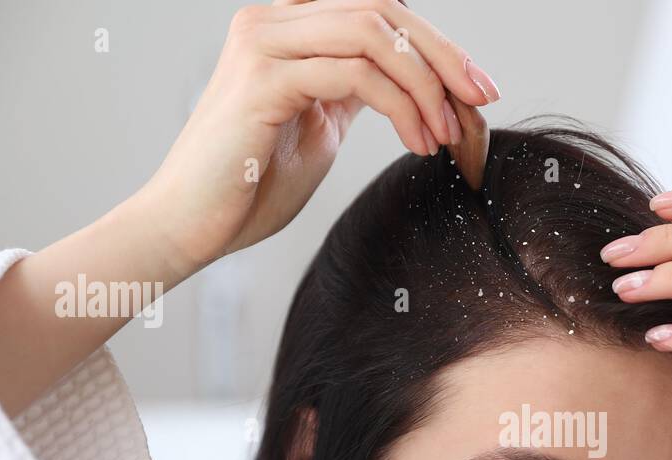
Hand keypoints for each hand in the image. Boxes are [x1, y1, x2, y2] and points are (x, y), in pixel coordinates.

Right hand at [138, 0, 498, 274]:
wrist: (190, 225)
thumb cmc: (250, 185)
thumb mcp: (320, 124)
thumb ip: (356, 90)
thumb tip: (413, 82)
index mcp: (289, 28)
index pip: (378, 9)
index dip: (436, 44)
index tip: (476, 88)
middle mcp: (272, 21)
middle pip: (382, 8)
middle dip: (444, 55)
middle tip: (481, 100)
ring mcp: (264, 44)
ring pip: (373, 33)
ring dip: (425, 84)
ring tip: (444, 134)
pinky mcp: (263, 80)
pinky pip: (355, 74)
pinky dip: (400, 106)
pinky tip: (417, 140)